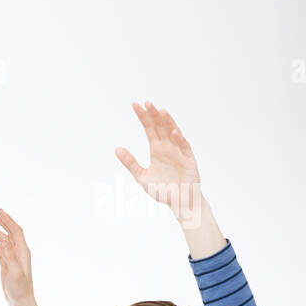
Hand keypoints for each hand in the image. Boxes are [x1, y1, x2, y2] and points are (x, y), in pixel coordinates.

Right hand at [0, 208, 34, 305]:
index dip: (8, 220)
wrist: (20, 300)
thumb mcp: (16, 273)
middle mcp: (18, 251)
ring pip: (1, 239)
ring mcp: (11, 256)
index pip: (16, 230)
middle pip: (8, 231)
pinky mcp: (5, 262)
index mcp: (23, 251)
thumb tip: (4, 241)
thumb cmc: (20, 288)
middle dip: (0, 220)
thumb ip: (10, 257)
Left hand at [115, 101, 202, 222]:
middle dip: (153, 115)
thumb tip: (116, 148)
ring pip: (173, 133)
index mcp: (157, 150)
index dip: (143, 117)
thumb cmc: (162, 190)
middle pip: (160, 127)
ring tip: (160, 111)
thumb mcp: (141, 176)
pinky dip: (179, 140)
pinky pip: (184, 147)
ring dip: (167, 122)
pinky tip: (173, 132)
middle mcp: (168, 147)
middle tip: (146, 102)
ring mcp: (179, 152)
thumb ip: (130, 163)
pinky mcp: (189, 160)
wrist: (178, 202)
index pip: (149, 129)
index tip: (135, 105)